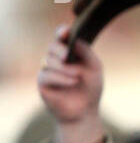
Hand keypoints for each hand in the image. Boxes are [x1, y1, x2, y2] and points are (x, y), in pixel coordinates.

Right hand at [38, 28, 104, 142]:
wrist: (86, 111)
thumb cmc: (91, 88)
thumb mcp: (95, 67)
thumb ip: (86, 52)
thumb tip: (74, 39)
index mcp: (69, 52)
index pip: (61, 37)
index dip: (62, 32)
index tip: (66, 31)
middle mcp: (56, 59)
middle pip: (52, 47)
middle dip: (60, 50)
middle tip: (68, 56)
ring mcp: (48, 71)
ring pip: (49, 61)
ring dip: (64, 68)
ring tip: (77, 76)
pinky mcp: (42, 83)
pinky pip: (47, 75)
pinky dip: (61, 77)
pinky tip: (73, 81)